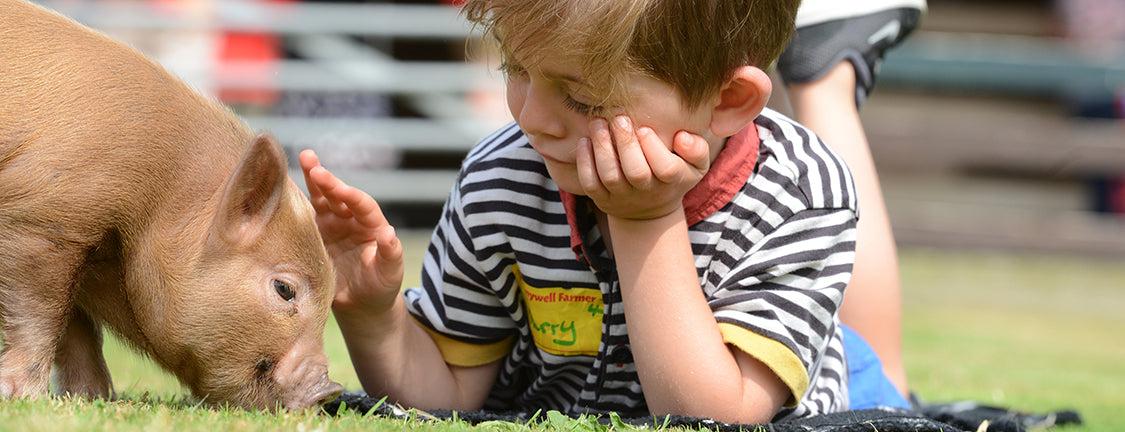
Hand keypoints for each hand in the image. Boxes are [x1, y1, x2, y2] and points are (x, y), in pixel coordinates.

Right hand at [299, 150, 403, 318]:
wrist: (361, 304)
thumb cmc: (380, 286)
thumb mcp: (390, 272)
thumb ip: (391, 254)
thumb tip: (390, 233)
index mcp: (372, 224)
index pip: (362, 204)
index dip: (351, 195)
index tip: (339, 189)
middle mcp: (350, 220)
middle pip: (338, 195)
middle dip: (325, 179)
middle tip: (311, 161)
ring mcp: (330, 226)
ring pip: (319, 199)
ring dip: (311, 180)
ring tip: (304, 157)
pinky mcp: (313, 236)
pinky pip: (302, 217)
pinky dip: (293, 203)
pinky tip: (282, 187)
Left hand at [576, 116, 710, 219]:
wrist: (650, 210)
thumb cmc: (674, 176)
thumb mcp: (695, 165)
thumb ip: (697, 149)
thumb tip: (682, 136)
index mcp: (673, 181)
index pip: (666, 169)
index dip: (654, 148)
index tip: (644, 128)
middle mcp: (647, 192)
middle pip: (636, 172)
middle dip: (625, 143)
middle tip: (618, 118)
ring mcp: (623, 197)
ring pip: (610, 176)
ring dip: (602, 148)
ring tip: (598, 124)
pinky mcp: (602, 198)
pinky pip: (590, 183)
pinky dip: (584, 162)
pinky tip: (585, 141)